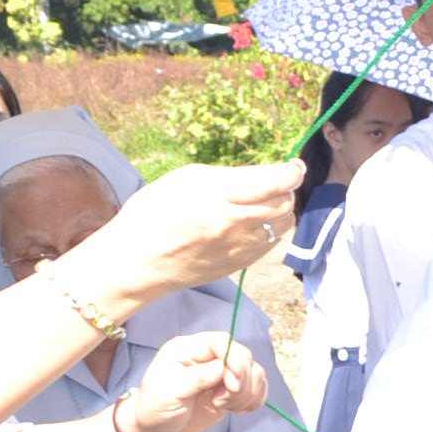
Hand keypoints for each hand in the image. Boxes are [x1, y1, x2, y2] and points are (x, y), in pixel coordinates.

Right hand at [76, 158, 302, 304]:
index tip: (294, 166)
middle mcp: (233, 224)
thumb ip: (228, 176)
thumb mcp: (185, 179)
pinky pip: (270, 243)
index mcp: (217, 196)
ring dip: (280, 210)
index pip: (273, 182)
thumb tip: (261, 176)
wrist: (138, 262)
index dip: (291, 172)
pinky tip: (252, 222)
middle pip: (284, 203)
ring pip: (282, 225)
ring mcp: (239, 248)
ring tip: (263, 201)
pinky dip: (269, 229)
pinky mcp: (240, 265)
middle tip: (275, 182)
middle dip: (286, 189)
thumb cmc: (153, 212)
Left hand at [122, 331, 268, 431]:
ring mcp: (222, 373)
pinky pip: (257, 388)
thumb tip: (223, 368)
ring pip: (254, 373)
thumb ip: (197, 377)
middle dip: (240, 381)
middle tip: (220, 401)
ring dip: (246, 393)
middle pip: (243, 356)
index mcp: (189, 348)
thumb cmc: (156, 406)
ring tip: (223, 406)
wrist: (157, 429)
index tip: (232, 384)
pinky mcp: (232, 390)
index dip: (234, 360)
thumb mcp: (170, 391)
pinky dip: (253, 400)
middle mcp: (208, 357)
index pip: (222, 342)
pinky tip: (236, 410)